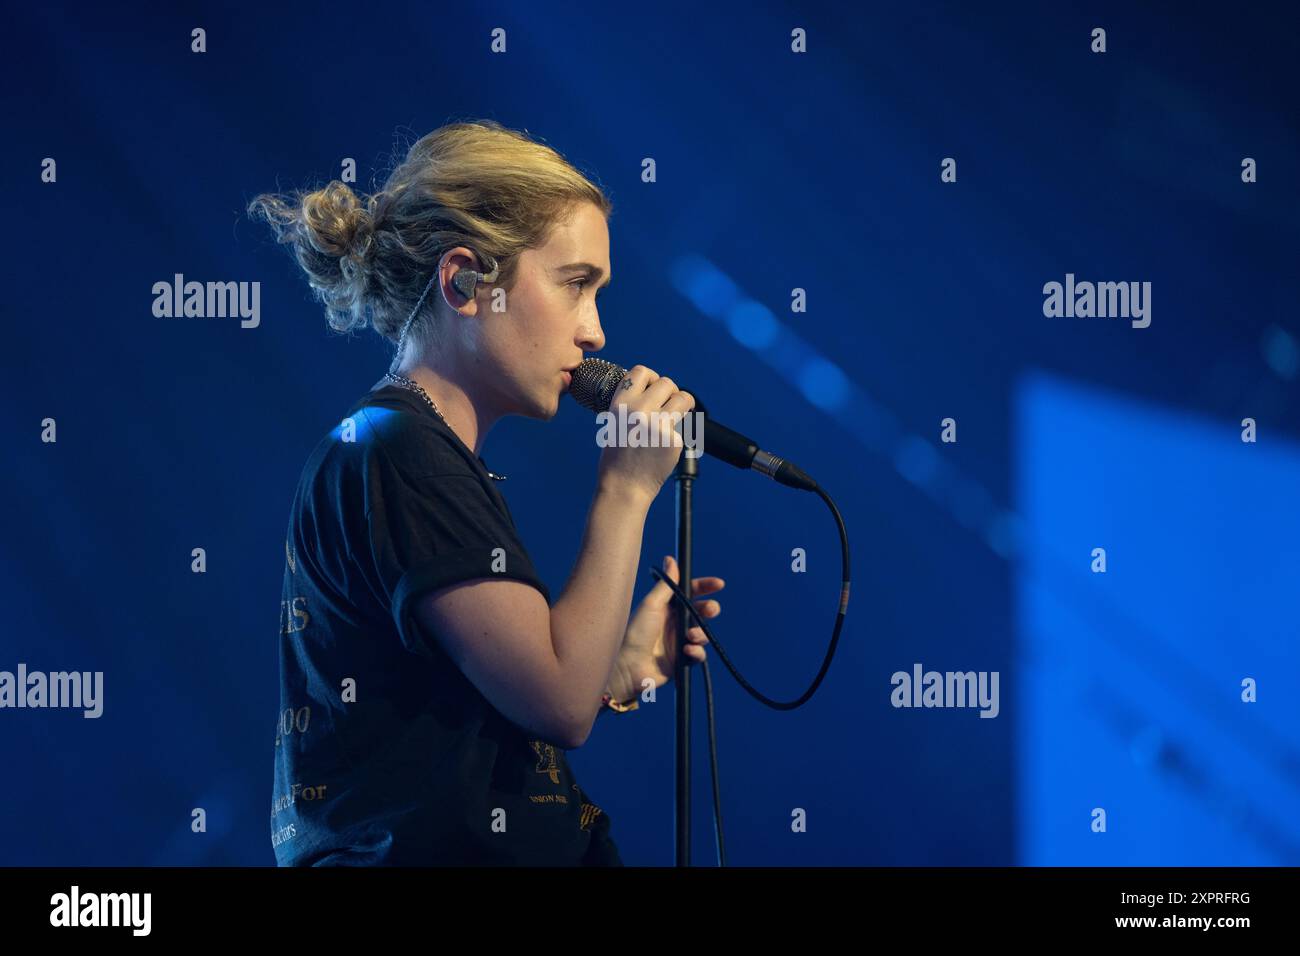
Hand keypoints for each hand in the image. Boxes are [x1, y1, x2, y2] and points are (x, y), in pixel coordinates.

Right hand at [595, 365, 695, 502]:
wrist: (624, 487)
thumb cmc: (618, 458)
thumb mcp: (615, 424)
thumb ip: (631, 406)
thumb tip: (652, 390)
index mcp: (620, 404)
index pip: (641, 372)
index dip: (651, 378)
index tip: (655, 388)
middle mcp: (639, 410)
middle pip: (667, 382)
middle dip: (670, 392)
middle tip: (668, 405)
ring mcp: (658, 425)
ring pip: (683, 398)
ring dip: (683, 403)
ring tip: (678, 414)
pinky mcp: (673, 440)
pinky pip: (684, 426)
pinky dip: (679, 432)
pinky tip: (666, 444)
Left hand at [608, 554, 724, 704]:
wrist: (627, 666)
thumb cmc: (634, 632)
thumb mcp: (651, 604)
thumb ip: (666, 584)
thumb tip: (671, 559)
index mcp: (667, 607)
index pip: (691, 592)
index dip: (705, 586)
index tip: (718, 584)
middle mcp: (675, 622)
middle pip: (701, 611)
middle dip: (710, 609)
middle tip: (710, 610)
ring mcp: (679, 641)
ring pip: (703, 633)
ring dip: (700, 633)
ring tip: (690, 636)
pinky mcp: (682, 660)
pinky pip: (699, 654)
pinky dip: (696, 652)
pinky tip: (687, 651)